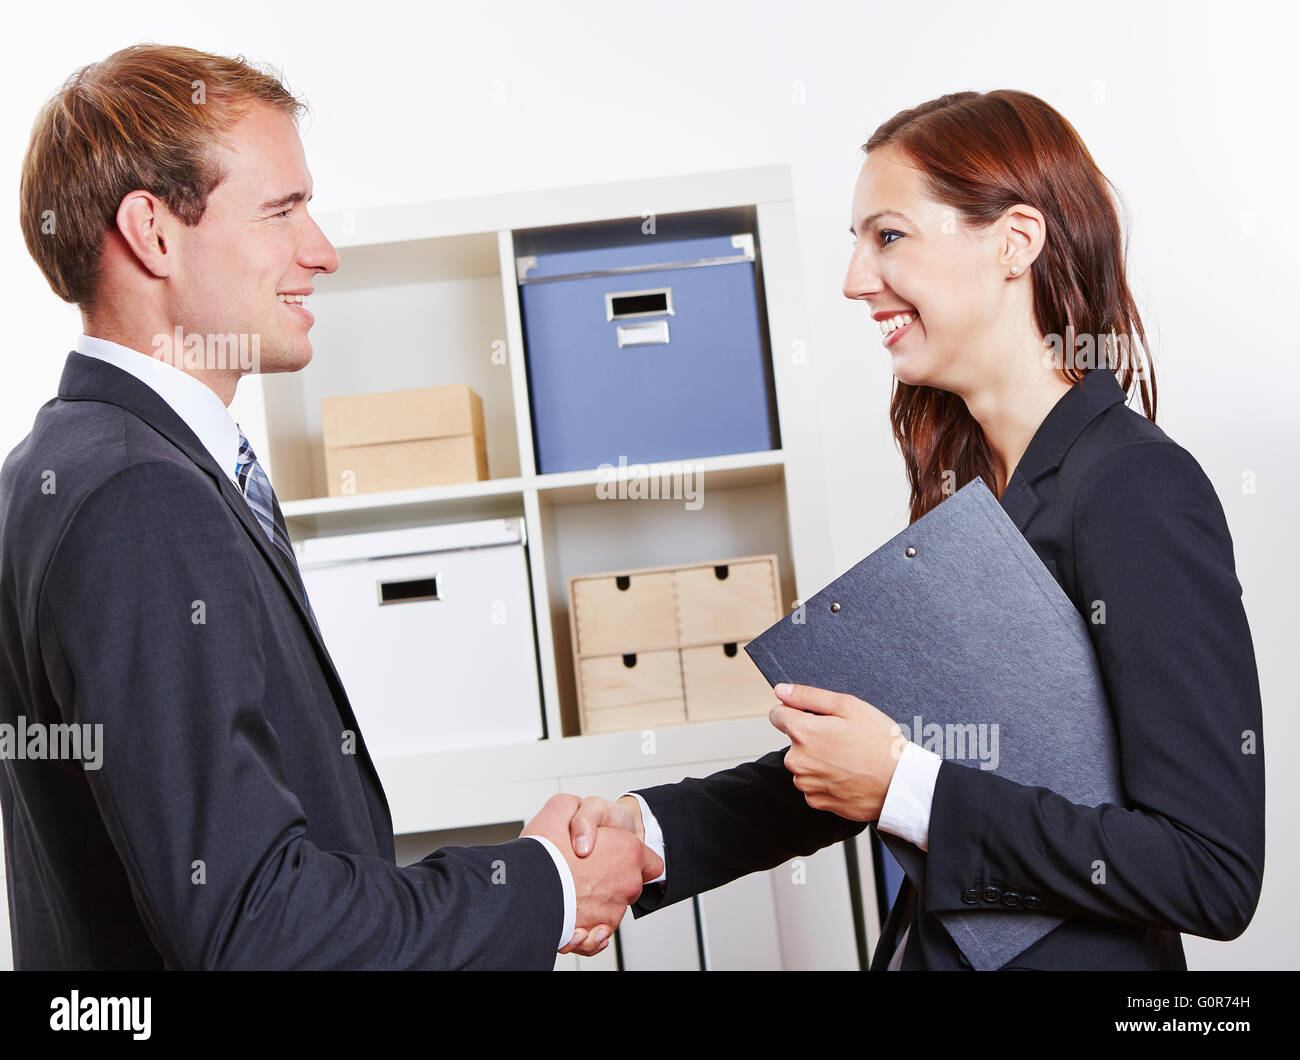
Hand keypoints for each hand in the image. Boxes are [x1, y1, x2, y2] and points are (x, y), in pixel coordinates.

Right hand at [521, 794, 661, 957]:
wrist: (522, 891)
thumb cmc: (543, 850)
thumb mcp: (562, 806)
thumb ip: (580, 810)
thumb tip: (580, 819)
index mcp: (629, 851)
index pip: (650, 861)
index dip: (632, 856)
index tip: (615, 856)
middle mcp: (627, 884)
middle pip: (628, 886)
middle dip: (610, 881)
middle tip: (584, 873)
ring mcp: (612, 912)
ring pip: (610, 912)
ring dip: (594, 906)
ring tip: (569, 895)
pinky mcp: (593, 934)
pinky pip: (596, 937)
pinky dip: (588, 933)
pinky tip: (574, 923)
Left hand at [768, 682, 906, 820]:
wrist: (900, 784)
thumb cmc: (880, 743)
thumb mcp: (848, 706)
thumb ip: (808, 696)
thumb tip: (781, 690)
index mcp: (802, 733)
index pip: (777, 715)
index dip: (795, 711)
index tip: (815, 718)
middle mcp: (797, 760)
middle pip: (793, 741)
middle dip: (811, 737)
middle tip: (842, 739)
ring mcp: (806, 784)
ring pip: (804, 764)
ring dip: (818, 760)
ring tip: (848, 758)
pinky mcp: (817, 801)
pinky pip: (813, 785)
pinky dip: (826, 780)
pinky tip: (847, 775)